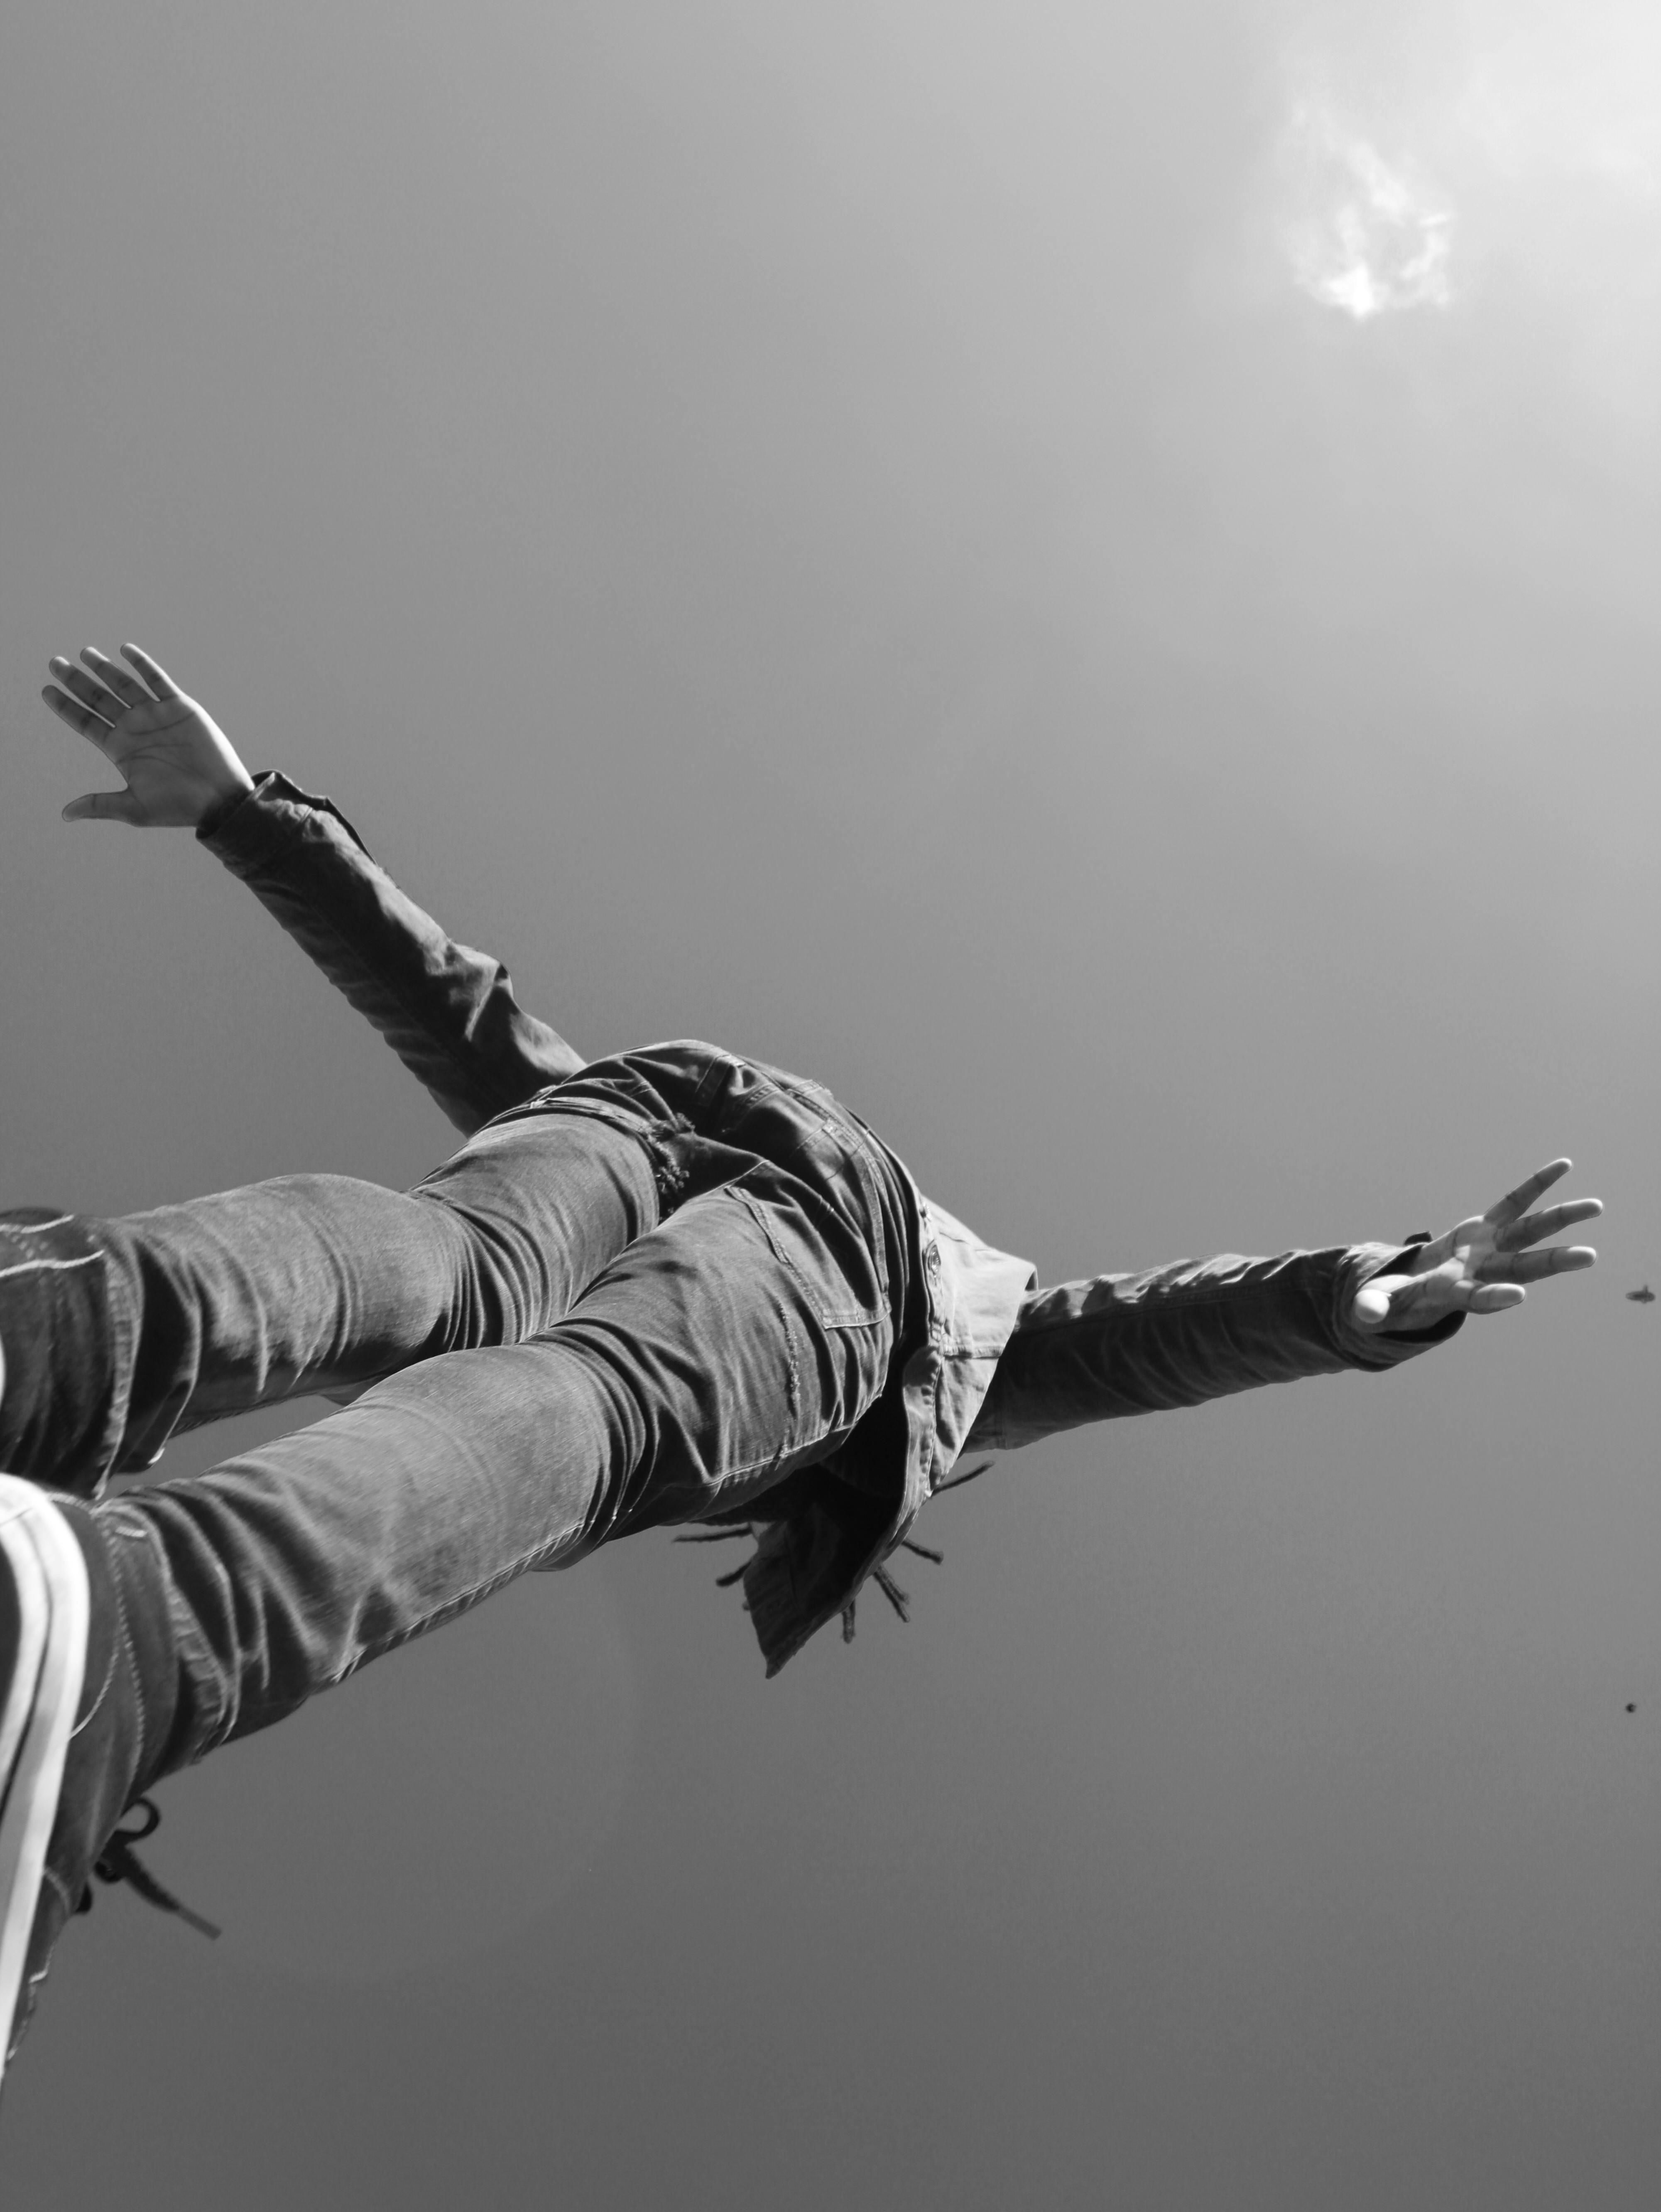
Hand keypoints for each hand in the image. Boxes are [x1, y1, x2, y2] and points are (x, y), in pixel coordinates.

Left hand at [42, 644, 253, 827]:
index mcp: (120, 749)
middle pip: (98, 699)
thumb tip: (65, 814)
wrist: (221, 800)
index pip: (86, 722)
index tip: (46, 691)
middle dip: (76, 681)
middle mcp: (134, 728)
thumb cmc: (179, 808)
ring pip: (124, 685)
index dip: (65, 706)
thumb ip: (99, 805)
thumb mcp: (135, 808)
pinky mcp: (180, 707)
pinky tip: (125, 650)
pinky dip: (142, 664)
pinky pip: (157, 680)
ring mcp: (156, 716)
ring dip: (104, 669)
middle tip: (54, 664)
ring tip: (84, 653)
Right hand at [1350, 1159, 1600, 1331]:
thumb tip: (1366, 1312)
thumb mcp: (1378, 1304)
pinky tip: (1564, 1166)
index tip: (1519, 1296)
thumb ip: (1373, 1306)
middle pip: (1522, 1267)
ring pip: (1530, 1234)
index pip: (1478, 1298)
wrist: (1415, 1289)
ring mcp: (1489, 1248)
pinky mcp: (1487, 1227)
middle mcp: (1482, 1272)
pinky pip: (1515, 1202)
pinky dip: (1537, 1185)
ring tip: (1596, 1206)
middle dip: (1554, 1262)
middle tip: (1590, 1256)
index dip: (1495, 1297)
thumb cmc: (1395, 1301)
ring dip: (1561, 1220)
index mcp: (1454, 1293)